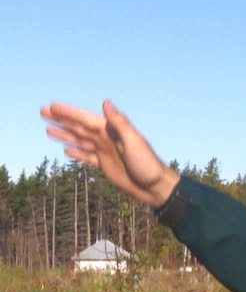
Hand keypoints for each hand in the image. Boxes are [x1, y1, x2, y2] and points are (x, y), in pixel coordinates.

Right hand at [41, 99, 179, 207]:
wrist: (156, 187)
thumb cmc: (148, 165)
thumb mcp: (135, 143)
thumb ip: (120, 124)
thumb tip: (106, 103)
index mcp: (112, 132)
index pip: (86, 119)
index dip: (69, 113)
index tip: (52, 106)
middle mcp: (107, 139)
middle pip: (79, 127)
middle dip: (61, 119)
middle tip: (43, 111)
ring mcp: (106, 152)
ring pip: (80, 140)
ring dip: (65, 134)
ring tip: (48, 128)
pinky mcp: (106, 165)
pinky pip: (87, 156)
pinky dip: (77, 152)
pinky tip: (66, 149)